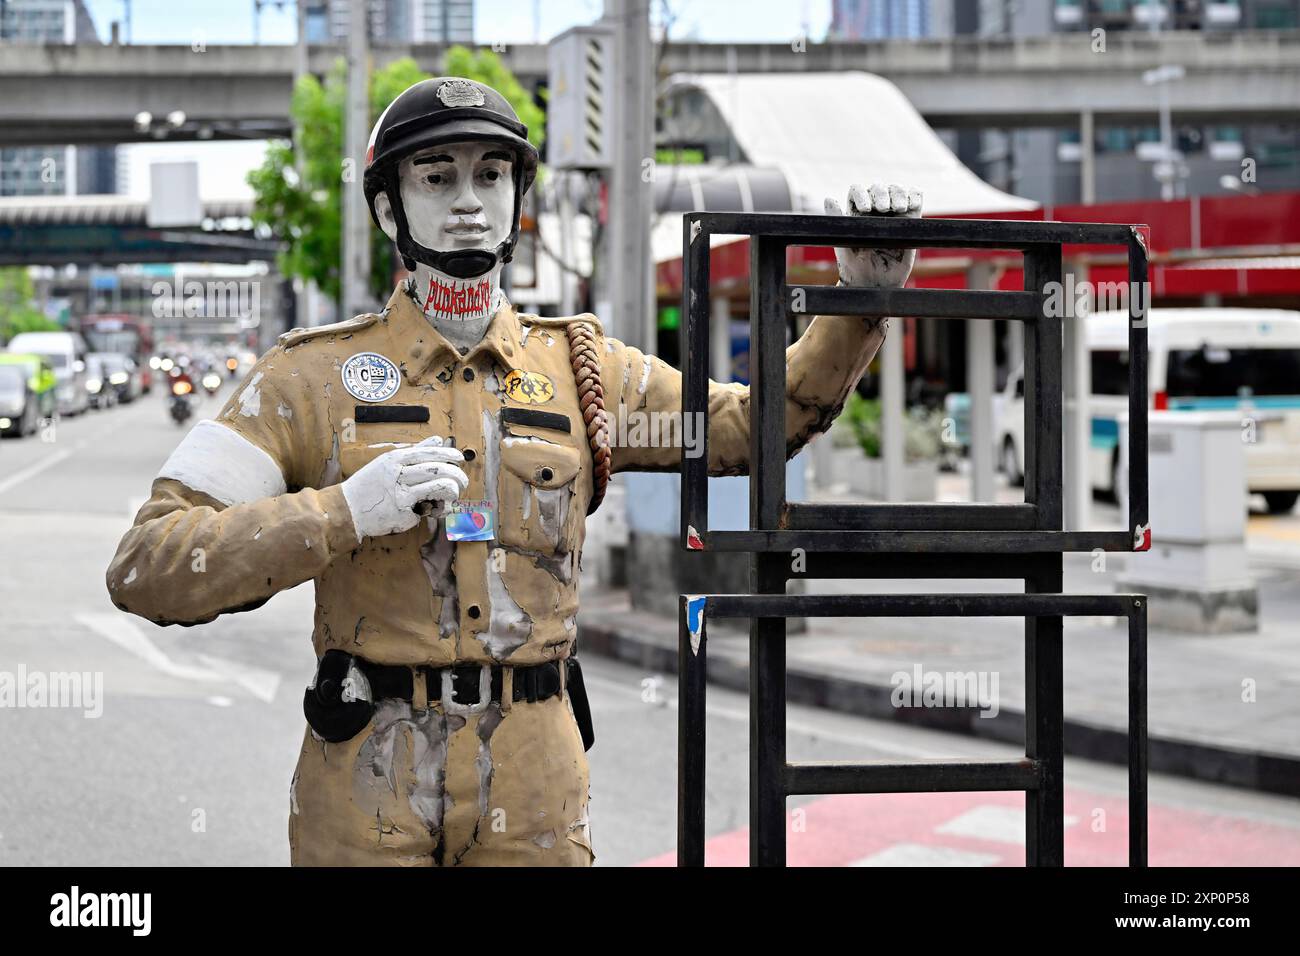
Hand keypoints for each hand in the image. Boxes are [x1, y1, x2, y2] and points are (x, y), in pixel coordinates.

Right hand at [340, 436, 467, 540]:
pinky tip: (435, 509)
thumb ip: (414, 451)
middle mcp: (398, 474)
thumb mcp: (386, 462)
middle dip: (456, 474)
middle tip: (463, 481)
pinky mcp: (404, 513)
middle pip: (437, 468)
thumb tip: (438, 439)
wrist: (347, 510)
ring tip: (454, 494)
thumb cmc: (369, 485)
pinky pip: (429, 508)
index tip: (460, 458)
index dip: (448, 454)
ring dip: (453, 490)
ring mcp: (401, 494)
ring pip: (439, 486)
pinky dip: (437, 508)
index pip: (427, 453)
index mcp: (394, 459)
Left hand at [825, 183, 922, 289]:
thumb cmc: (855, 267)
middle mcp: (875, 210)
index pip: (858, 191)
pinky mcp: (910, 221)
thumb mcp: (842, 245)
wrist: (876, 284)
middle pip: (879, 188)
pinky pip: (915, 200)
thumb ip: (837, 222)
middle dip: (882, 193)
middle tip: (884, 208)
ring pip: (897, 190)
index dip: (862, 194)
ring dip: (899, 193)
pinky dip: (915, 196)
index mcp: (856, 213)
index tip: (866, 209)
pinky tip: (912, 205)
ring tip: (899, 208)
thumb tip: (828, 198)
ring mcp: (893, 214)